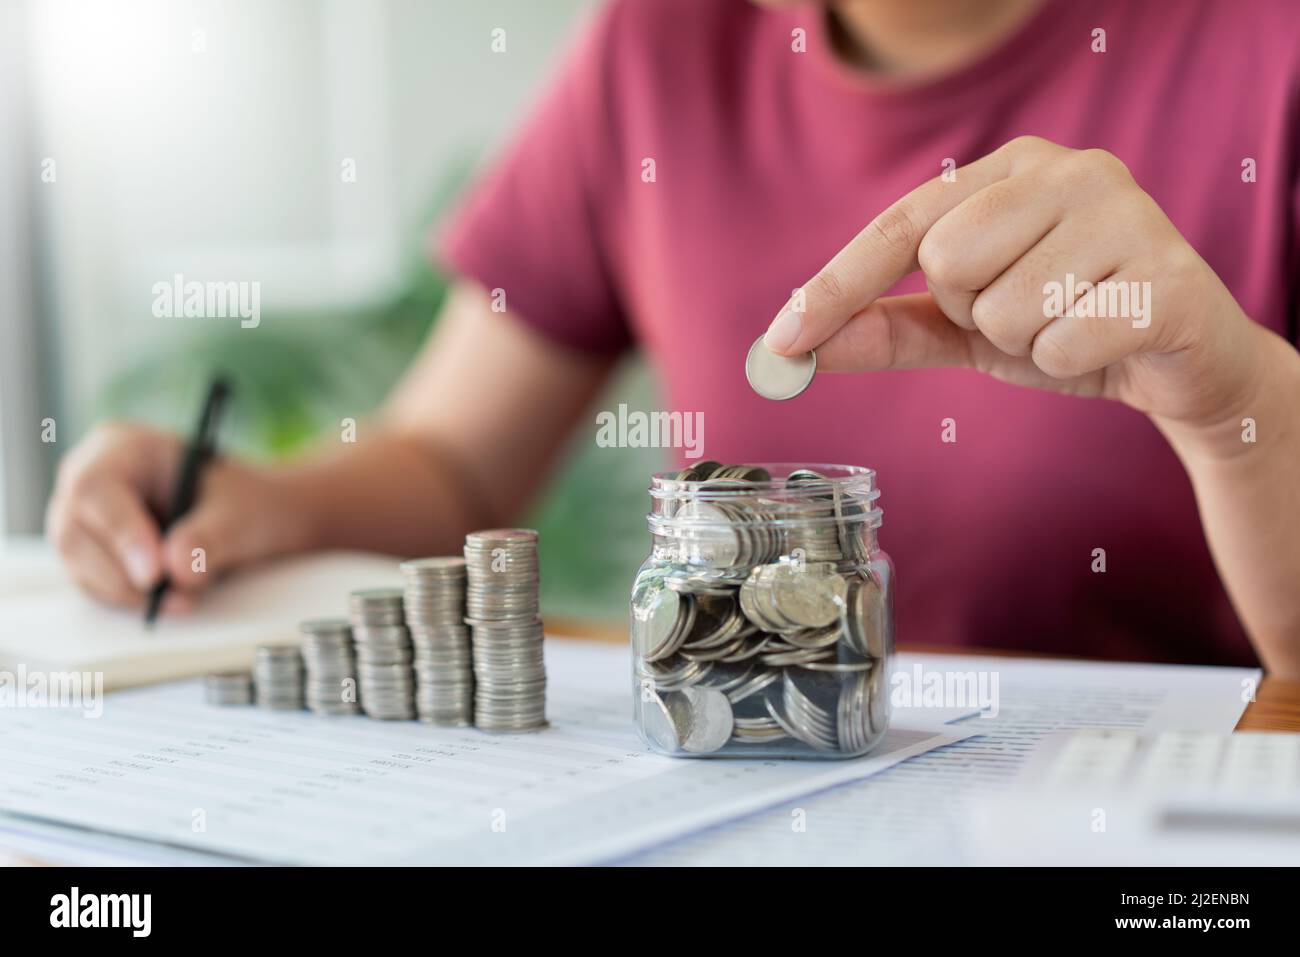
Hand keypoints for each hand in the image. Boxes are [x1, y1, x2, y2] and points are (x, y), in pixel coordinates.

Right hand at [45, 423, 309, 608]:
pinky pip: (95, 585)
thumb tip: (177, 569)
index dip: (122, 534)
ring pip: (82, 567)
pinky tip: (173, 600)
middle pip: (76, 533)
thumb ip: (211, 536)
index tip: (155, 573)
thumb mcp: (239, 511)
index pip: (97, 488)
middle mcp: (90, 479)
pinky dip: (131, 601)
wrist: (246, 517)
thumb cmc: (240, 501)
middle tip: (178, 597)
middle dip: (125, 575)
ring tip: (186, 598)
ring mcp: (82, 518)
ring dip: (131, 594)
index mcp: (121, 447)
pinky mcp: (89, 554)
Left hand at [764, 135, 1278, 440]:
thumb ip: (885, 328)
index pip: (901, 225)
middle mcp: (1068, 170)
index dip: (837, 286)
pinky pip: (1062, 346)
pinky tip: (1108, 343)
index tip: (781, 341)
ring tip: (1072, 324)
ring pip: (1003, 310)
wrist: (1182, 361)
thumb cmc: (1066, 325)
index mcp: (1013, 168)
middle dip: (972, 313)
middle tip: (1026, 312)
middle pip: (947, 263)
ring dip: (1026, 342)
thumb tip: (799, 343)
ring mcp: (1124, 213)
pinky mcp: (1164, 276)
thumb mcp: (963, 328)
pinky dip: (1071, 363)